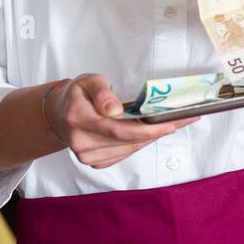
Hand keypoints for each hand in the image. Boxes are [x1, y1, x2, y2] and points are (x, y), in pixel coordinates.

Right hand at [44, 73, 198, 168]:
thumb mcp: (88, 81)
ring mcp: (87, 156)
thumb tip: (114, 109)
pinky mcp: (95, 162)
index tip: (170, 124)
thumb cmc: (78, 94)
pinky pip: (124, 154)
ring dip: (153, 138)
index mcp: (78, 119)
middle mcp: (81, 142)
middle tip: (184, 120)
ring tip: (174, 123)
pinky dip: (141, 143)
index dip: (146, 130)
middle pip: (127, 142)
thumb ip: (101, 92)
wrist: (59, 114)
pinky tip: (153, 132)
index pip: (117, 130)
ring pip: (129, 149)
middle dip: (158, 131)